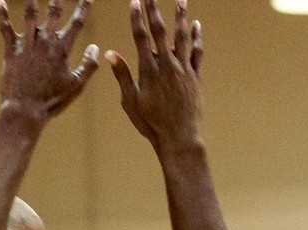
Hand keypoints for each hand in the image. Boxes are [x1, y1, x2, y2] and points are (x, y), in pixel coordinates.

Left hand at [0, 0, 99, 118]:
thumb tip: (95, 47)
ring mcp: (27, 44)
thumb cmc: (52, 100)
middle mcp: (46, 41)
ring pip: (30, 13)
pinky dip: (2, 13)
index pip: (77, 22)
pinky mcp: (11, 50)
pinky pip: (5, 28)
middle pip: (54, 10)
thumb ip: (89, 65)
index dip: (84, 6)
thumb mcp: (76, 85)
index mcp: (62, 49)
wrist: (25, 110)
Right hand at [106, 0, 204, 152]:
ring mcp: (183, 69)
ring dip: (181, 16)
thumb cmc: (150, 123)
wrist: (179, 137)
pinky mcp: (195, 77)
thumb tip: (110, 54)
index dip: (137, 18)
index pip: (141, 38)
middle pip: (161, 31)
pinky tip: (196, 25)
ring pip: (183, 37)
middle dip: (155, 9)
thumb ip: (122, 76)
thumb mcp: (130, 102)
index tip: (135, 1)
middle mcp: (168, 65)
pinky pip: (197, 52)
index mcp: (149, 71)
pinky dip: (197, 38)